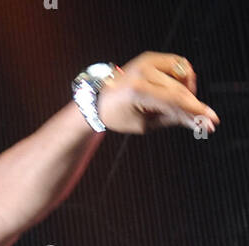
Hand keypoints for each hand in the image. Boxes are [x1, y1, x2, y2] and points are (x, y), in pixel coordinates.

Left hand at [97, 53, 218, 135]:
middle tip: (206, 121)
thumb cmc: (120, 116)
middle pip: (179, 89)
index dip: (194, 111)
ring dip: (188, 90)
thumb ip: (171, 120)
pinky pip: (178, 64)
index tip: (210, 121)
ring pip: (183, 74)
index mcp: (137, 91)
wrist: (99, 99)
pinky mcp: (151, 56)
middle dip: (194, 107)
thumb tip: (198, 122)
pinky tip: (179, 90)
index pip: (174, 100)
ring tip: (181, 105)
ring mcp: (148, 61)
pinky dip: (183, 77)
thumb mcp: (144, 124)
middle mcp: (143, 71)